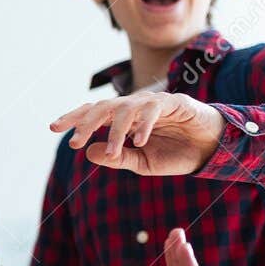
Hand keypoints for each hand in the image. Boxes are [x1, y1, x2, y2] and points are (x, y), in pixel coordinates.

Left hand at [50, 92, 224, 175]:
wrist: (211, 148)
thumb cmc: (176, 152)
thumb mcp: (143, 163)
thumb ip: (117, 158)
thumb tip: (88, 152)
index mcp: (124, 120)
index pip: (93, 113)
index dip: (74, 118)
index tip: (53, 128)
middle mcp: (135, 107)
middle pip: (102, 106)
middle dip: (85, 122)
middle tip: (74, 141)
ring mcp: (154, 103)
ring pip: (125, 108)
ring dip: (116, 132)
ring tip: (112, 152)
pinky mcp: (175, 102)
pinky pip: (153, 110)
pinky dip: (144, 125)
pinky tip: (139, 141)